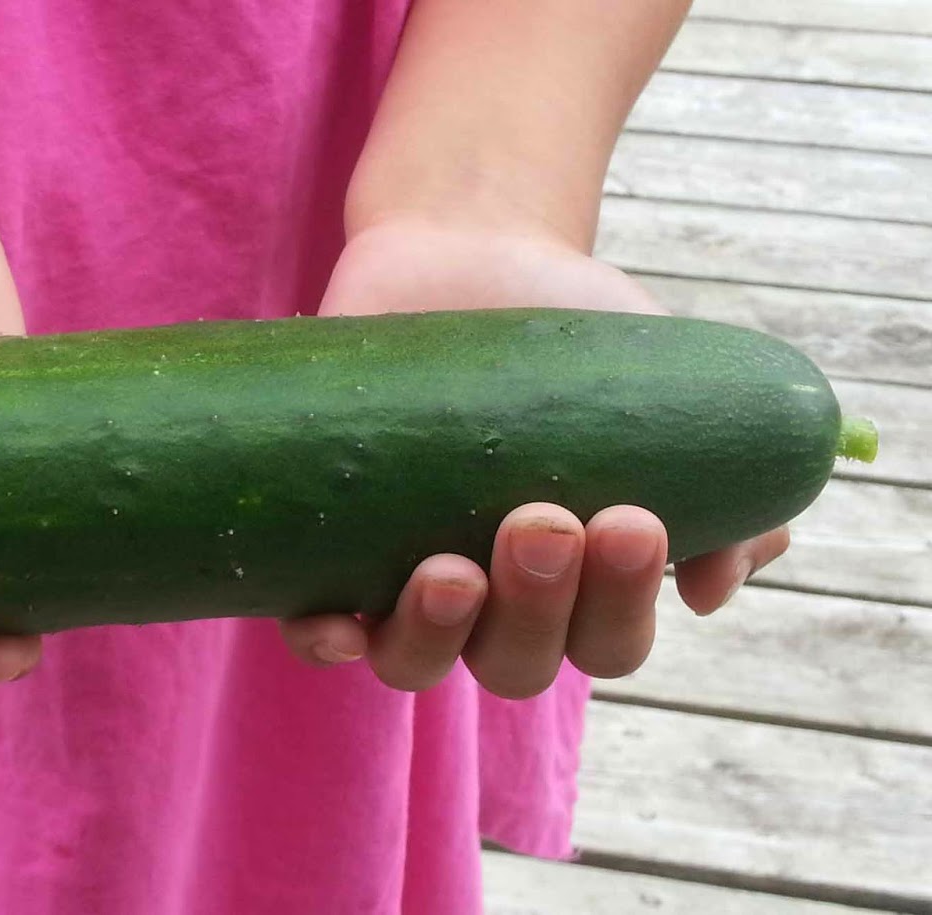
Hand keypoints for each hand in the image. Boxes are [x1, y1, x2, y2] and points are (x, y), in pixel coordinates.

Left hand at [279, 216, 790, 698]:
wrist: (465, 251)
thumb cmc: (576, 334)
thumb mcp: (667, 387)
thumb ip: (721, 469)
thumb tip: (708, 589)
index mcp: (577, 582)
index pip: (606, 643)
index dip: (620, 608)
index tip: (632, 519)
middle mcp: (490, 600)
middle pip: (516, 664)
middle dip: (537, 607)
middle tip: (544, 520)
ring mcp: (399, 576)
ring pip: (416, 662)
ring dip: (437, 632)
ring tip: (450, 567)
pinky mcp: (320, 545)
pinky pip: (312, 630)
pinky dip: (324, 641)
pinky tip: (339, 624)